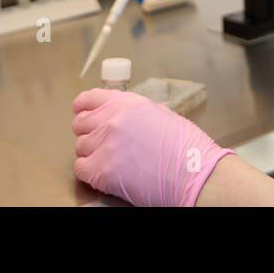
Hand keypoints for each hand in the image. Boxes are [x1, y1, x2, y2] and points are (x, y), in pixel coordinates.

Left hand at [72, 89, 231, 206]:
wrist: (193, 173)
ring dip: (91, 153)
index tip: (84, 113)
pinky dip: (89, 171)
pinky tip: (104, 172)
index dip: (84, 108)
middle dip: (89, 132)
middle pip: (80, 124)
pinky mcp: (102, 171)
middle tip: (102, 142)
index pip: (89, 99)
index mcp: (128, 103)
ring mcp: (106, 145)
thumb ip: (134, 113)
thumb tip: (119, 117)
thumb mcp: (161, 114)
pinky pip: (80, 168)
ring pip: (80, 147)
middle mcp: (113, 120)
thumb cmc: (185, 146)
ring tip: (110, 159)